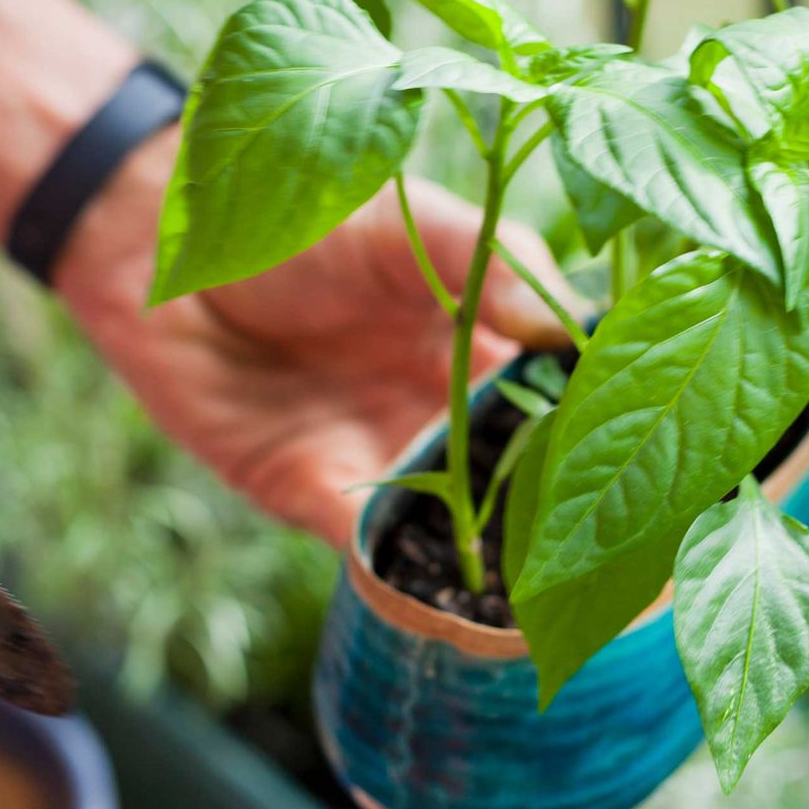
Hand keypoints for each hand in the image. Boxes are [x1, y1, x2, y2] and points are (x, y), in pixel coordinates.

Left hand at [56, 129, 574, 547]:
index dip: (591, 422)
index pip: (554, 393)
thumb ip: (497, 265)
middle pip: (512, 471)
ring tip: (543, 597)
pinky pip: (366, 543)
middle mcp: (438, 405)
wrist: (167, 241)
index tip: (641, 453)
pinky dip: (401, 572)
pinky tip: (443, 598)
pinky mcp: (308, 490)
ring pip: (451, 522)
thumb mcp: (413, 223)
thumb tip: (575, 334)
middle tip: (606, 546)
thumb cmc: (298, 210)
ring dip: (491, 559)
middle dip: (552, 509)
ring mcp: (378, 452)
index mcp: (476, 338)